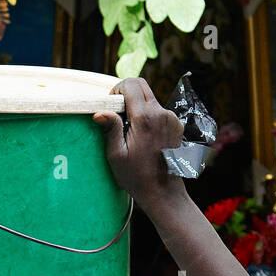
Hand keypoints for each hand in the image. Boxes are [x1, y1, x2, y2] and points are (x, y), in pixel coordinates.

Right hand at [93, 78, 187, 211]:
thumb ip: (111, 129)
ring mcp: (171, 118)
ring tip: (130, 130)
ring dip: (137, 106)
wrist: (162, 190)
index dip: (117, 90)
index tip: (111, 106)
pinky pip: (158, 110)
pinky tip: (143, 136)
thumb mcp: (116, 155)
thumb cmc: (136, 176)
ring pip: (150, 97)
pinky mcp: (176, 124)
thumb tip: (99, 112)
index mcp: (145, 118)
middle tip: (117, 113)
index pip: (131, 85)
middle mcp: (161, 113)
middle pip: (142, 85)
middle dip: (126, 92)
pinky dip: (148, 115)